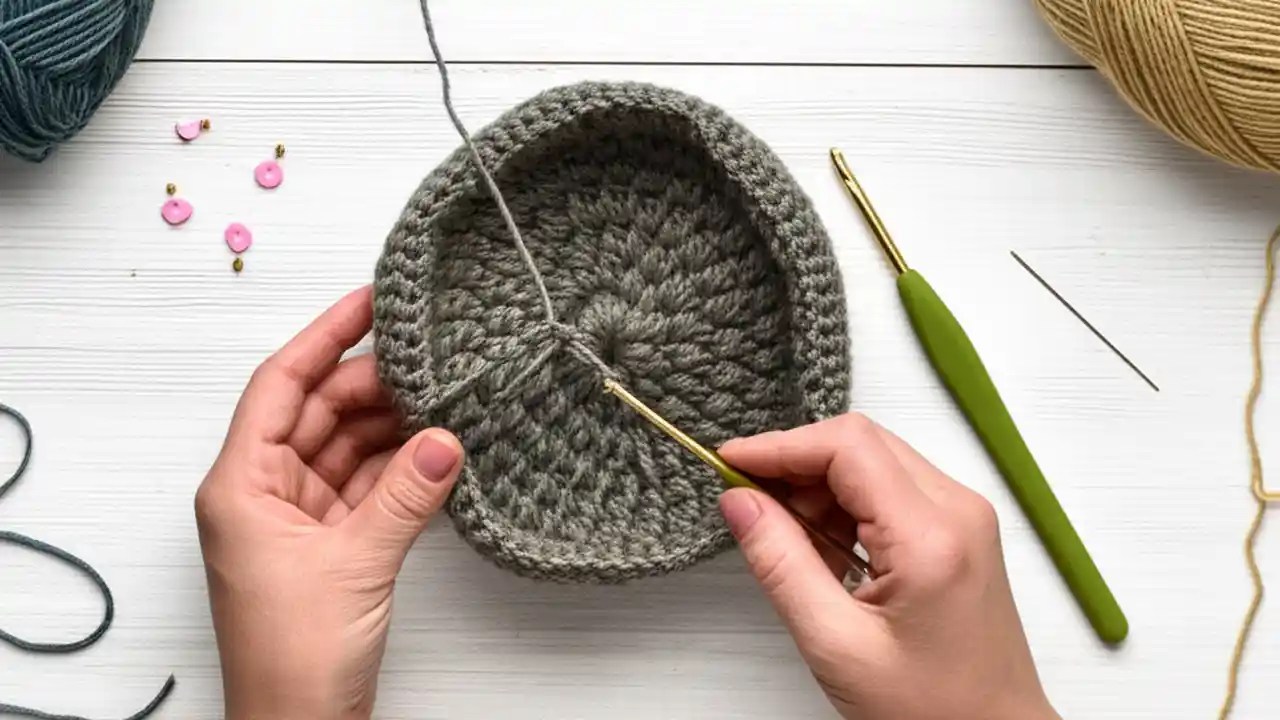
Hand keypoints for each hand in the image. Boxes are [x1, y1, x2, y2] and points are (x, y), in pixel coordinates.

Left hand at [195, 287, 463, 719]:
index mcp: (240, 485)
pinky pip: (366, 485)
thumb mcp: (356, 562)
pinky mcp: (330, 544)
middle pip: (318, 412)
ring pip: (346, 448)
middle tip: (429, 360)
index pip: (280, 386)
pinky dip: (400, 469)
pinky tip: (435, 450)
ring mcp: (298, 519)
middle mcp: (263, 494)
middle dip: (371, 385)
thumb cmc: (292, 660)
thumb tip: (446, 437)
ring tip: (443, 399)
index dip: (323, 337)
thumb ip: (406, 493)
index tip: (367, 303)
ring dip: (392, 428)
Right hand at [718, 414, 1057, 719]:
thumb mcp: (836, 643)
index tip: (730, 462)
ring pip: (874, 463)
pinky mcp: (959, 531)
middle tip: (750, 502)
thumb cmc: (931, 710)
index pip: (847, 446)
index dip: (780, 446)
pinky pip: (891, 491)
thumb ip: (782, 564)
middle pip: (861, 444)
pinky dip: (847, 509)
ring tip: (792, 546)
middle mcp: (958, 510)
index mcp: (931, 536)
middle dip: (797, 465)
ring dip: (821, 490)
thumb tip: (739, 501)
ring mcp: (964, 517)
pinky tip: (826, 554)